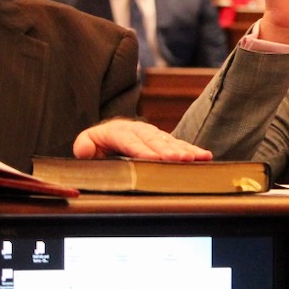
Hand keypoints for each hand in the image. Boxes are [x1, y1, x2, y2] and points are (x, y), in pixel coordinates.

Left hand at [73, 119, 213, 160]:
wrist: (110, 133)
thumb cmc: (99, 144)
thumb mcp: (87, 142)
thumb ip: (84, 145)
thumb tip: (84, 150)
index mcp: (118, 131)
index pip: (131, 141)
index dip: (143, 150)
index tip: (154, 158)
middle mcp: (139, 130)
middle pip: (155, 141)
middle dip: (169, 150)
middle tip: (180, 158)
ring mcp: (153, 134)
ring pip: (170, 142)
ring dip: (185, 150)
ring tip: (198, 157)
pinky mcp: (164, 140)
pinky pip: (179, 144)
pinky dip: (192, 150)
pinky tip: (205, 156)